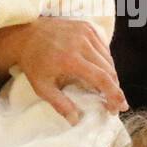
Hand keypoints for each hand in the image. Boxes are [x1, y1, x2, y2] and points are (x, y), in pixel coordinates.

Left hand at [0, 17, 127, 123]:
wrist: (27, 35)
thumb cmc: (34, 64)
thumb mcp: (42, 87)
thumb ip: (60, 104)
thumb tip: (75, 121)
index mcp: (71, 59)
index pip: (101, 78)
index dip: (113, 94)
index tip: (119, 107)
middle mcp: (82, 43)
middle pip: (109, 69)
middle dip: (116, 88)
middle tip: (117, 104)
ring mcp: (86, 32)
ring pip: (108, 58)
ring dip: (112, 75)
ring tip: (110, 90)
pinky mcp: (87, 26)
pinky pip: (103, 47)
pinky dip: (106, 61)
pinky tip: (102, 72)